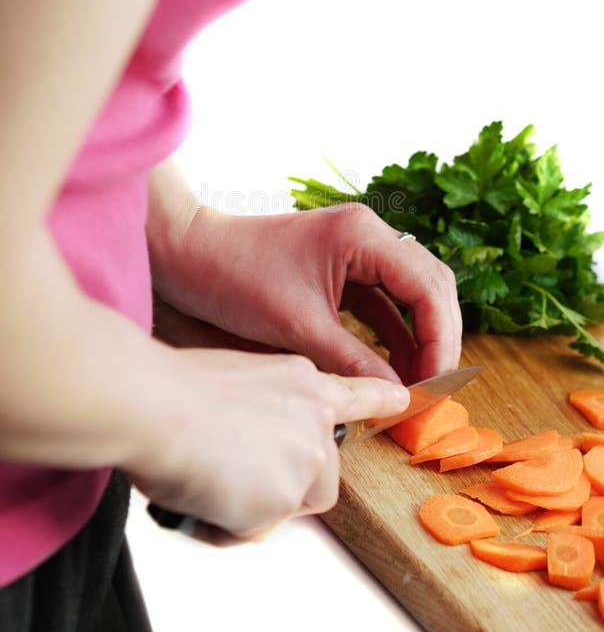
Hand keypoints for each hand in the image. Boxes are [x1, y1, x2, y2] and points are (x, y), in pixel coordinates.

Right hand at [126, 346, 409, 539]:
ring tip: (213, 487)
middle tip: (241, 479)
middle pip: (322, 474)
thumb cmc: (176, 388)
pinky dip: (226, 525)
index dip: (380, 400)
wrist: (156, 406)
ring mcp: (305, 460)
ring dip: (255, 506)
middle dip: (287, 485)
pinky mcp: (285, 499)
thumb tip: (249, 441)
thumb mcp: (236, 379)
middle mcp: (313, 420)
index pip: (355, 394)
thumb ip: (262, 409)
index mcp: (300, 382)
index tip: (402, 399)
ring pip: (289, 505)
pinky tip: (202, 499)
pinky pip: (254, 530)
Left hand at [155, 203, 461, 384]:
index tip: (437, 383)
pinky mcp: (341, 269)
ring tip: (421, 384)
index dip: (440, 339)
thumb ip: (355, 361)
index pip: (427, 287)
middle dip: (438, 338)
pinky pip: (382, 302)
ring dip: (419, 337)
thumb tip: (400, 396)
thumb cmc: (237, 279)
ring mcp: (356, 250)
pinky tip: (395, 368)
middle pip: (429, 286)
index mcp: (363, 236)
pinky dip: (392, 333)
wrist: (190, 256)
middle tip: (438, 387)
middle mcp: (369, 235)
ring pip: (410, 294)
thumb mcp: (300, 328)